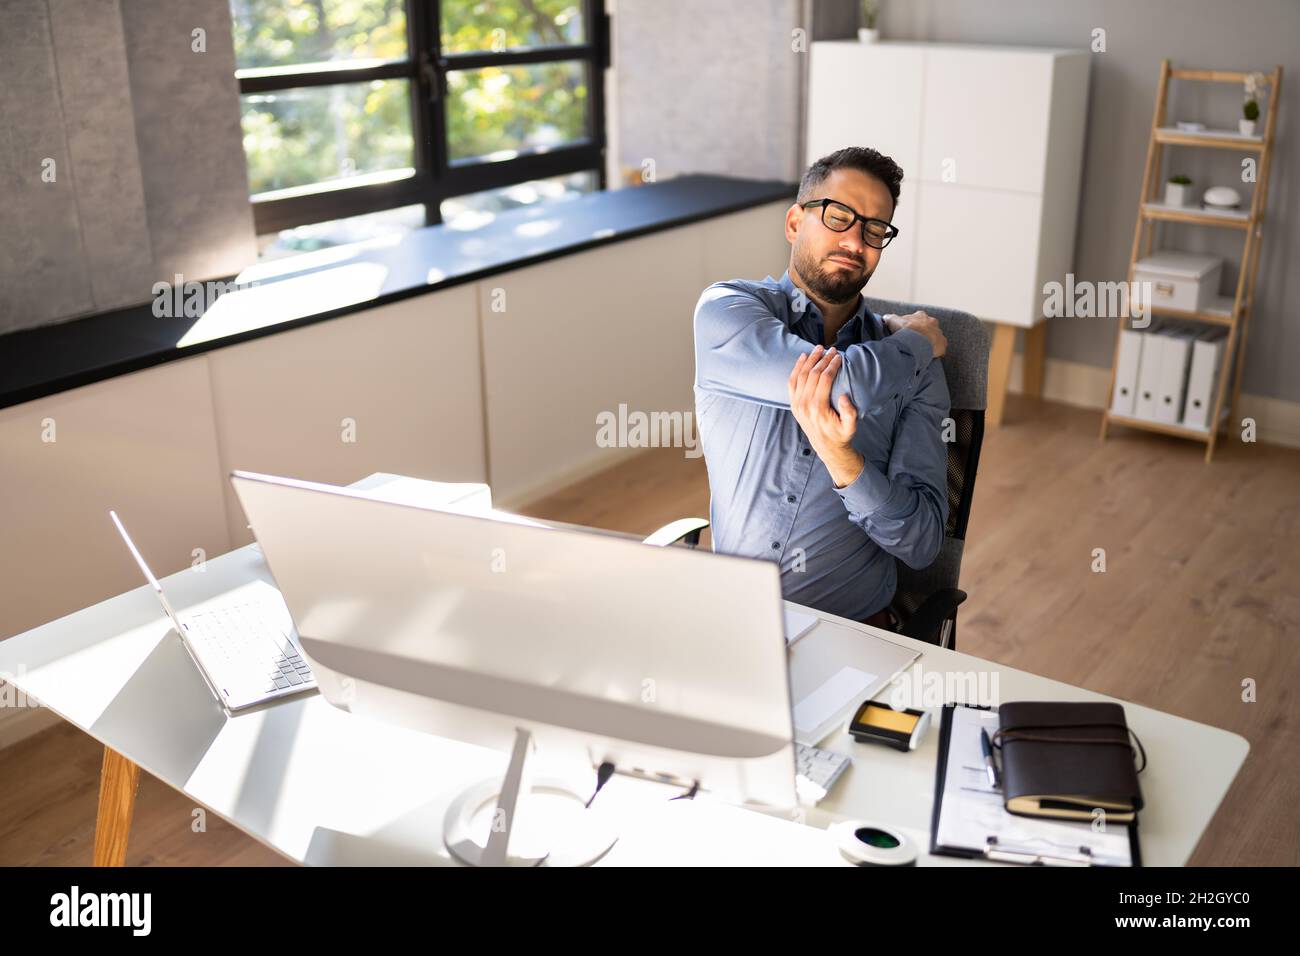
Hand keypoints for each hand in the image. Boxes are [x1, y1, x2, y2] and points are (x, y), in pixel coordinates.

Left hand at [787, 345, 864, 487]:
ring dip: (810, 360)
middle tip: (832, 349)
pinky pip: (792, 382)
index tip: (839, 357)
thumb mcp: (850, 426)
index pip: (824, 379)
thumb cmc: (840, 434)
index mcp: (818, 408)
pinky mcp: (793, 403)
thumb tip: (844, 396)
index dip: (832, 365)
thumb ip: (849, 412)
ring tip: (818, 348)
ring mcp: (796, 404)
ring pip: (801, 375)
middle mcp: (804, 404)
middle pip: (812, 374)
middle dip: (822, 359)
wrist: (826, 446)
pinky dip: (797, 368)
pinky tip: (803, 357)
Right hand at [884, 310, 946, 358]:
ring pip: (935, 337)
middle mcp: (932, 322)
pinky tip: (930, 355)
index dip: (913, 324)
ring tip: (921, 349)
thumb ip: (890, 318)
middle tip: (915, 340)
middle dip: (923, 332)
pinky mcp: (943, 344)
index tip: (909, 331)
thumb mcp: (893, 321)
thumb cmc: (906, 330)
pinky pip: (941, 348)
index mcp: (921, 316)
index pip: (918, 318)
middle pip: (928, 327)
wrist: (917, 341)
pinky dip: (936, 351)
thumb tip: (886, 318)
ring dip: (930, 342)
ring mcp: (939, 333)